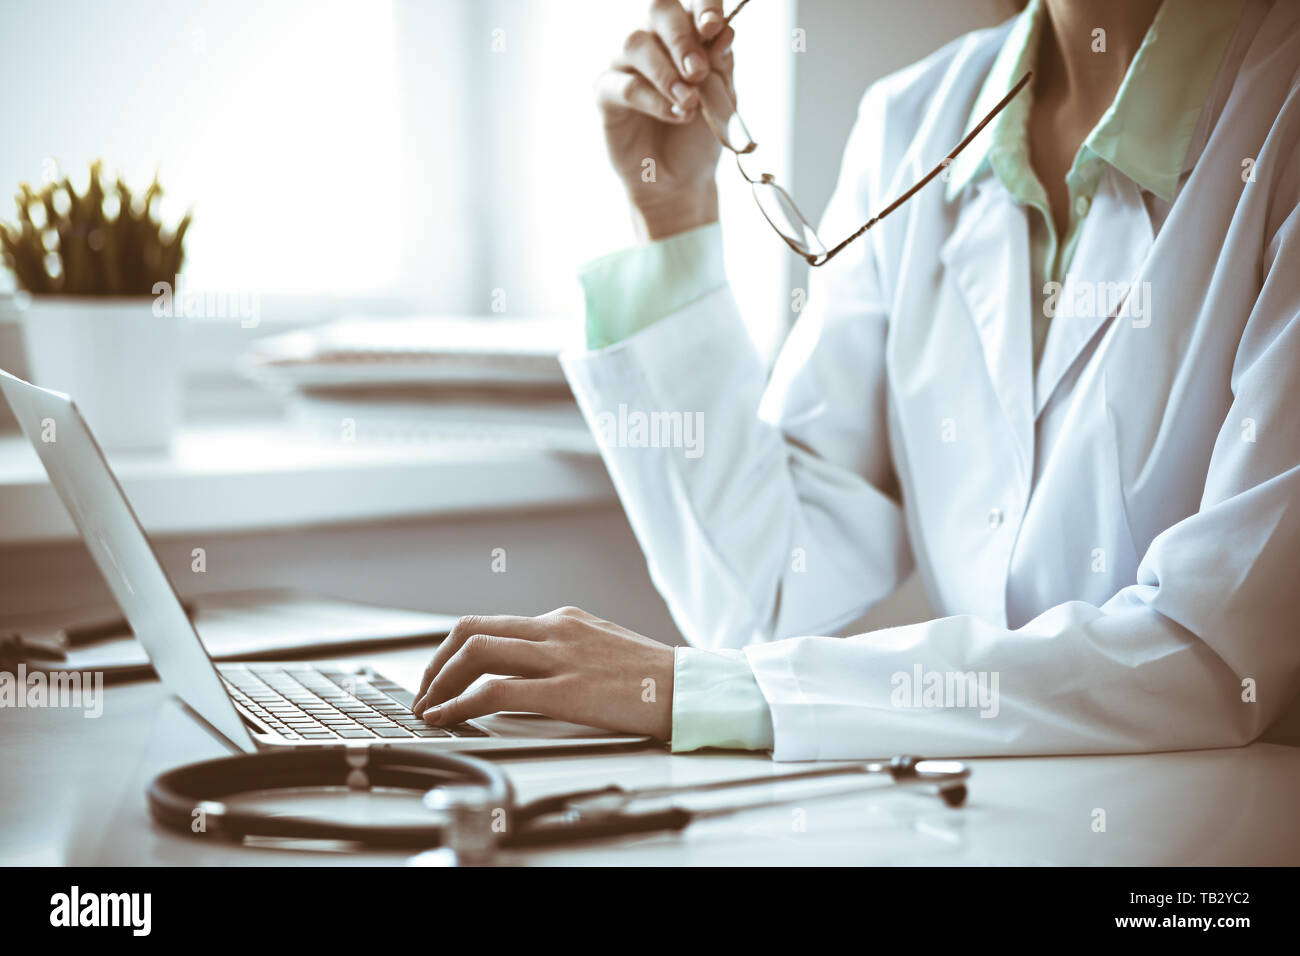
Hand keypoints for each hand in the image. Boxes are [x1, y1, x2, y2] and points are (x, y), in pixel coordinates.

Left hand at [413, 607, 674, 739]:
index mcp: (563, 619)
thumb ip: (564, 649)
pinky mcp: (565, 690)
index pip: (491, 624)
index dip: (454, 651)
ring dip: (439, 682)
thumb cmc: (652, 676)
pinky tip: (448, 719)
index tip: (440, 676)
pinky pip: (495, 690)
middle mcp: (555, 629)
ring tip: (428, 709)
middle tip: (423, 693)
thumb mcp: (601, 647)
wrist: (689, 688)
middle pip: (472, 631)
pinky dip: (459, 704)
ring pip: (476, 653)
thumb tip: (529, 668)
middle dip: (435, 664)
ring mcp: (559, 656)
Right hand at [595, 0, 734, 239]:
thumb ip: (721, 65)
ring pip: (635, 43)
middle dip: (680, 37)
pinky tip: (674, 116)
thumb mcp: (722, 100)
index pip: (693, 1)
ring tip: (688, 102)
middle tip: (698, 71)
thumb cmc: (701, 136)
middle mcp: (654, 40)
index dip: (703, 6)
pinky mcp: (607, 93)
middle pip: (658, 9)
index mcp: (687, 34)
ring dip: (665, 72)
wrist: (682, 180)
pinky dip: (652, 100)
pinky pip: (624, 85)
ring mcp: (626, 64)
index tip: (713, 27)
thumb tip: (723, 32)